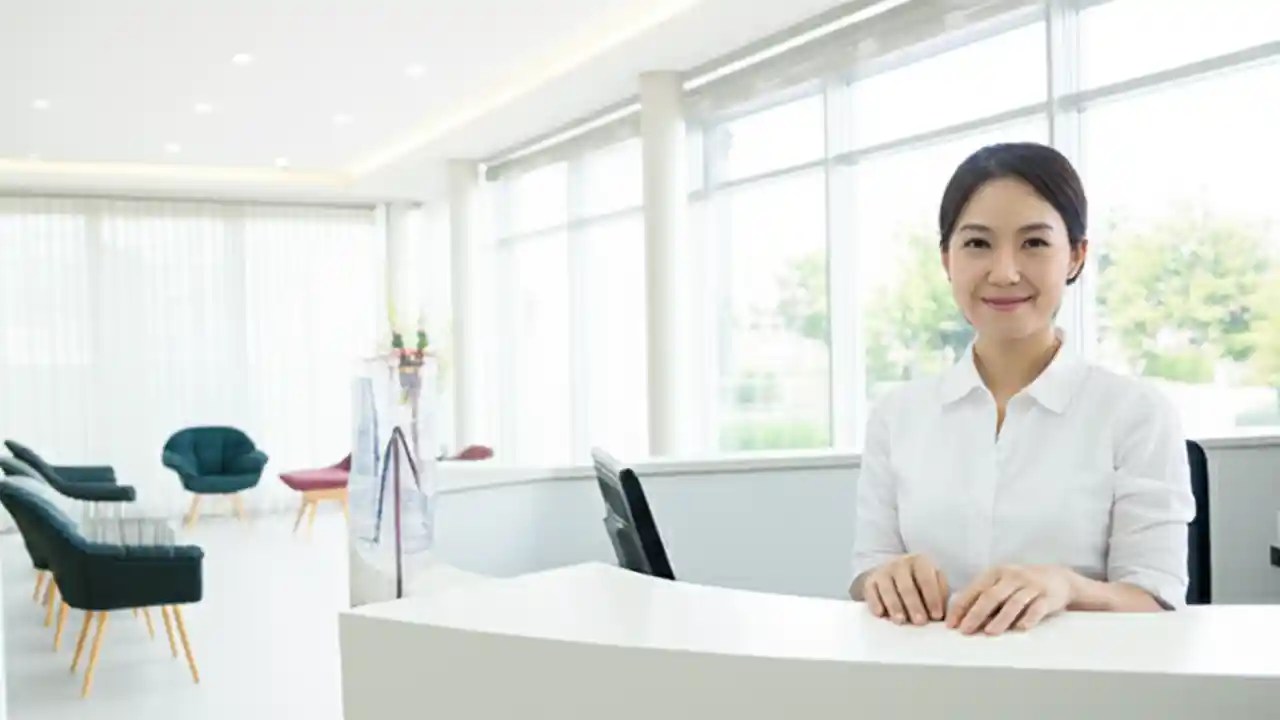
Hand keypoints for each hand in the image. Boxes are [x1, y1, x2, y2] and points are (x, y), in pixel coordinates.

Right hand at [861, 554, 948, 625]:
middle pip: (906, 585)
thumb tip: (945, 614)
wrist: (890, 576)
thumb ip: (940, 595)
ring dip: (895, 605)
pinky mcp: (869, 581)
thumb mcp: (933, 583)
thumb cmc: (917, 584)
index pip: (926, 579)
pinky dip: (875, 603)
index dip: (932, 598)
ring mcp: (883, 571)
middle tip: (920, 622)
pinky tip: (880, 614)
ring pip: (888, 588)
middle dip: (914, 605)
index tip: (937, 616)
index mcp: (920, 562)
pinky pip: (871, 592)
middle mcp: (900, 564)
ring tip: (901, 620)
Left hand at [946, 565, 1076, 634]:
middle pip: (991, 596)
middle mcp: (1012, 577)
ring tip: (989, 632)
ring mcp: (1031, 586)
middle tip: (965, 630)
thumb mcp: (1001, 585)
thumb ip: (984, 598)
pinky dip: (1028, 618)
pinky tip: (1020, 629)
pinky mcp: (1048, 597)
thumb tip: (962, 619)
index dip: (961, 607)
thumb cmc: (1022, 585)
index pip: (974, 590)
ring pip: (1013, 603)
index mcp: (995, 573)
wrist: (1058, 579)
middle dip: (976, 614)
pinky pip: (1037, 608)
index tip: (951, 624)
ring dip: (1000, 619)